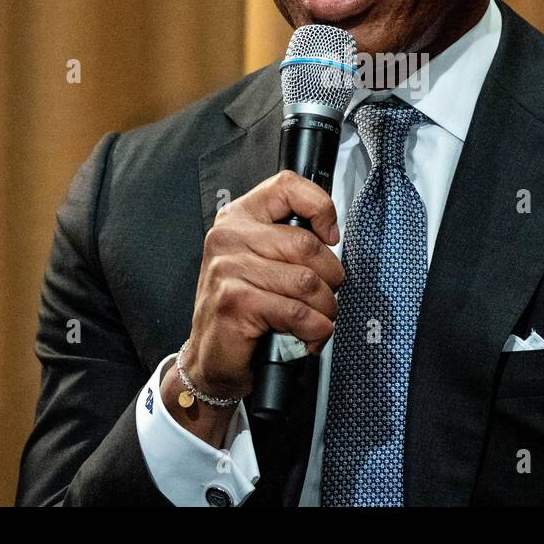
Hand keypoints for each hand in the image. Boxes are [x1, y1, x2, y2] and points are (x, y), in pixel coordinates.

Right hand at [165, 171, 342, 432]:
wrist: (210, 357)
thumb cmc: (244, 307)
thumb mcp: (263, 261)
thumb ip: (289, 240)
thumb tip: (333, 238)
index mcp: (238, 217)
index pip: (287, 186)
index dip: (321, 208)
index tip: (331, 237)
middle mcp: (228, 236)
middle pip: (306, 244)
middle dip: (331, 277)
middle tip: (328, 296)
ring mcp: (227, 269)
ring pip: (306, 281)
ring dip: (325, 308)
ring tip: (321, 319)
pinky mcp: (234, 302)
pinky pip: (295, 311)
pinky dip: (314, 328)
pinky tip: (310, 335)